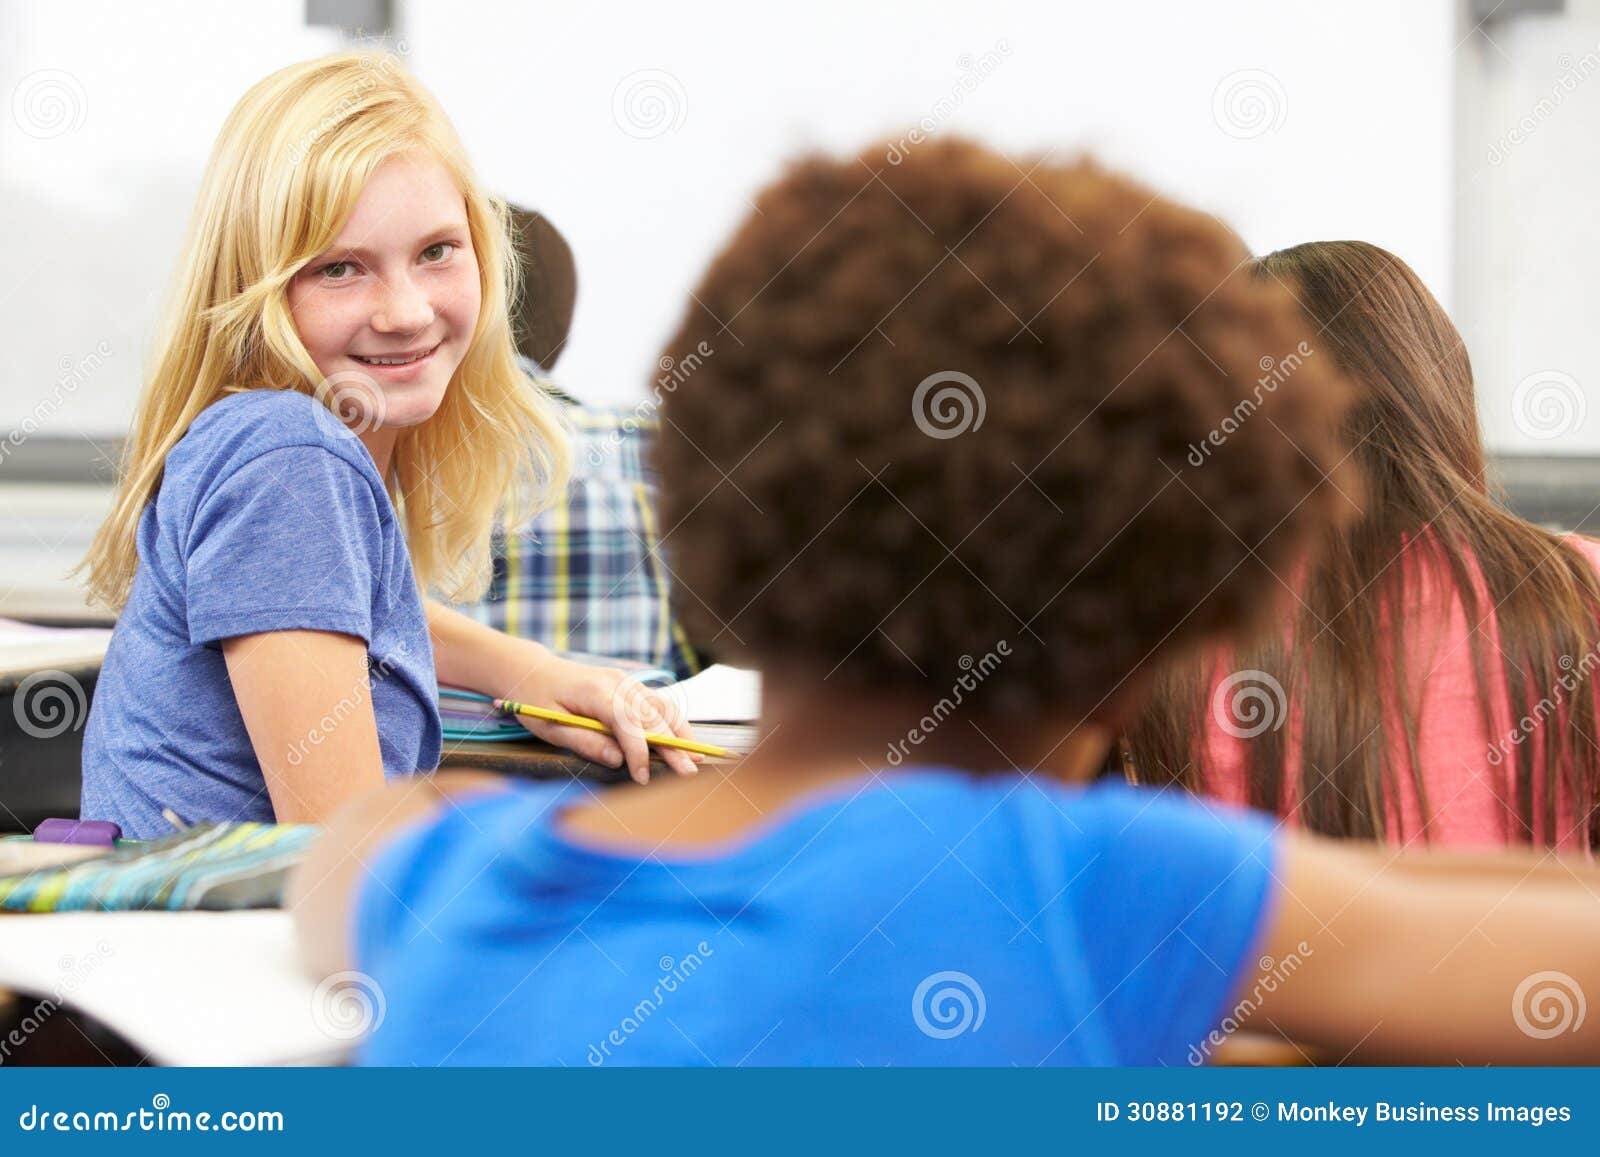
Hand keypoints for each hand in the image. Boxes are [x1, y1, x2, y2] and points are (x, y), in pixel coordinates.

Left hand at [508, 655, 700, 783]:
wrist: (533, 671)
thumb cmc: (536, 701)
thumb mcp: (550, 727)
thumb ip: (585, 742)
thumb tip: (618, 760)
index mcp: (595, 692)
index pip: (626, 722)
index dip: (638, 751)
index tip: (643, 777)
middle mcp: (617, 682)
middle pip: (652, 716)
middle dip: (672, 746)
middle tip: (687, 774)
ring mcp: (626, 681)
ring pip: (662, 706)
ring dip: (681, 732)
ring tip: (696, 758)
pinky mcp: (629, 685)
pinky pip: (658, 703)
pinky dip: (674, 722)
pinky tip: (685, 740)